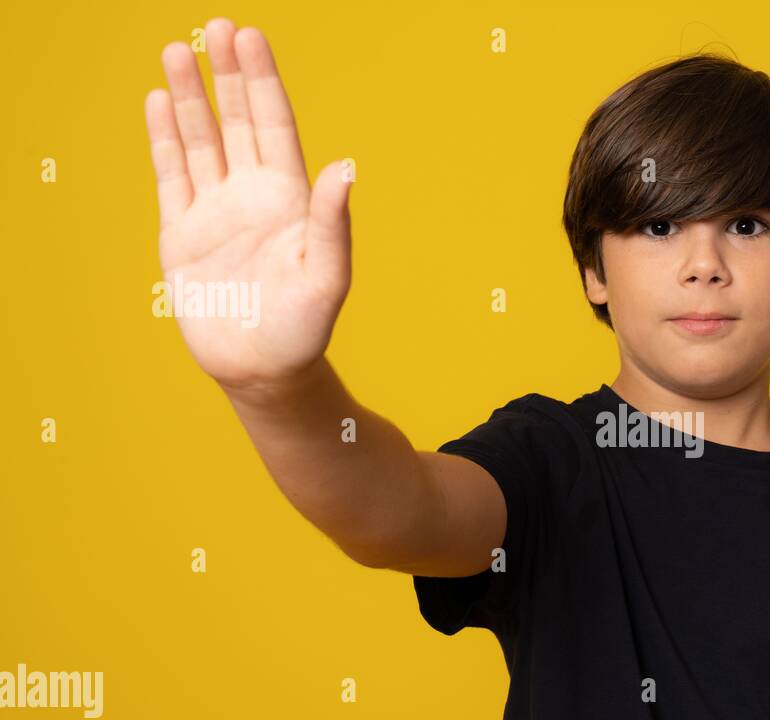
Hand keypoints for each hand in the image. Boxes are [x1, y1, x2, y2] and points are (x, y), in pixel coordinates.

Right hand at [145, 18, 351, 391]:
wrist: (264, 372)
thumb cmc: (305, 329)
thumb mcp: (326, 276)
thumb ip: (333, 222)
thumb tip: (347, 167)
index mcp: (290, 199)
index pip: (274, 125)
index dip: (262, 81)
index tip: (250, 36)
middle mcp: (252, 196)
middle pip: (238, 121)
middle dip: (228, 74)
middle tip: (217, 26)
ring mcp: (216, 212)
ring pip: (201, 141)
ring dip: (190, 97)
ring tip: (176, 50)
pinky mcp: (183, 234)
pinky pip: (172, 176)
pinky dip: (164, 141)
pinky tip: (159, 104)